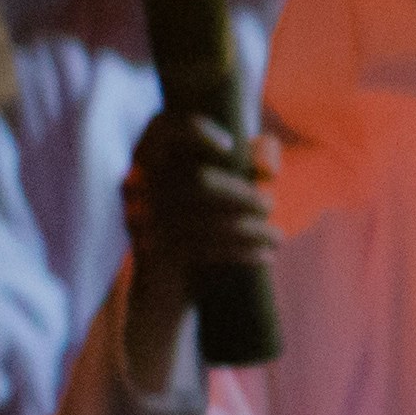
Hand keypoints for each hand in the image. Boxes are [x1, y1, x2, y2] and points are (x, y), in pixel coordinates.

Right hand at [116, 108, 275, 392]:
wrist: (168, 288)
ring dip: (251, 229)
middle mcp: (137, 184)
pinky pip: (202, 249)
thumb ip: (249, 161)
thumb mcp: (225, 187)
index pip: (160, 126)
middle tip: (270, 205)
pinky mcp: (154, 254)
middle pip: (197, 180)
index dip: (193, 129)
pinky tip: (266, 255)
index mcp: (149, 158)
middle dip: (243, 194)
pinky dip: (241, 252)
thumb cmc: (204, 225)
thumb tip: (268, 170)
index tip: (230, 146)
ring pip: (204, 219)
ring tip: (278, 236)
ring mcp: (141, 220)